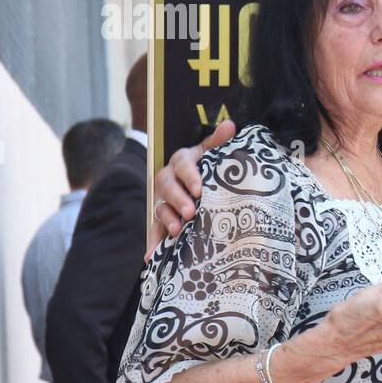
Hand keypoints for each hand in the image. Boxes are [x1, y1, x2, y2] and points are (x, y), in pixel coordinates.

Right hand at [146, 119, 236, 259]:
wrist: (201, 181)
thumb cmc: (211, 167)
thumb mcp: (215, 153)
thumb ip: (219, 142)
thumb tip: (230, 125)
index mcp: (183, 160)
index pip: (183, 164)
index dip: (190, 176)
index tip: (200, 188)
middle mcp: (168, 178)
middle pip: (167, 186)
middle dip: (178, 199)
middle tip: (191, 212)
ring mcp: (163, 199)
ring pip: (160, 207)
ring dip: (167, 219)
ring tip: (177, 230)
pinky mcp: (161, 217)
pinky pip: (154, 229)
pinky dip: (153, 243)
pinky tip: (152, 257)